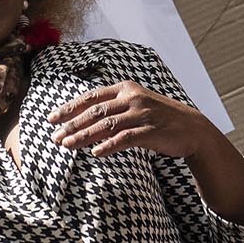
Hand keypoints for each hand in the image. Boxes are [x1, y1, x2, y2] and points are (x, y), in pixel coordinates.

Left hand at [48, 80, 220, 161]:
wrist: (192, 128)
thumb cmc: (158, 118)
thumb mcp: (135, 104)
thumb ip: (112, 108)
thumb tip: (82, 119)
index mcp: (125, 88)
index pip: (91, 97)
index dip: (69, 107)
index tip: (51, 118)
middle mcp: (132, 98)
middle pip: (95, 112)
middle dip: (72, 125)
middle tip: (55, 137)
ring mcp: (142, 114)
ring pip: (107, 125)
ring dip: (84, 136)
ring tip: (67, 146)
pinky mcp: (152, 131)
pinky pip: (126, 139)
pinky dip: (109, 146)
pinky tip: (95, 154)